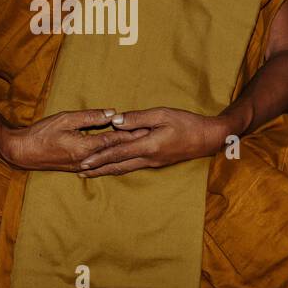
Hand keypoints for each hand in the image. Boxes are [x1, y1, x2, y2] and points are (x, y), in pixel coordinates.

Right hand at [0, 109, 142, 171]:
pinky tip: (120, 158)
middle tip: (151, 136)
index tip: (147, 128)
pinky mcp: (77, 168)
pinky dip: (112, 159)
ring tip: (141, 146)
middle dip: (133, 143)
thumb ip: (90, 117)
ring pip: (109, 159)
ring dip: (124, 152)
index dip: (132, 133)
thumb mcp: (66, 119)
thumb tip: (112, 113)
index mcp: (86, 147)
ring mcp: (82, 166)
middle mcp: (87, 160)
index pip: (115, 140)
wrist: (23, 152)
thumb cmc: (42, 133)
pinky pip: (100, 164)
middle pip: (115, 151)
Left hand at [77, 108, 229, 177]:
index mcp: (148, 146)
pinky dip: (118, 167)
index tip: (83, 161)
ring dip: (106, 170)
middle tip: (79, 171)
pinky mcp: (156, 162)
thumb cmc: (187, 123)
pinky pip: (132, 166)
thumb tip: (116, 121)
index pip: (118, 152)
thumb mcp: (162, 114)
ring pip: (124, 168)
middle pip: (117, 165)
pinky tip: (112, 166)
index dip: (99, 157)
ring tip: (90, 173)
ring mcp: (153, 163)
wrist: (208, 139)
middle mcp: (148, 159)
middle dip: (97, 169)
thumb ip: (138, 118)